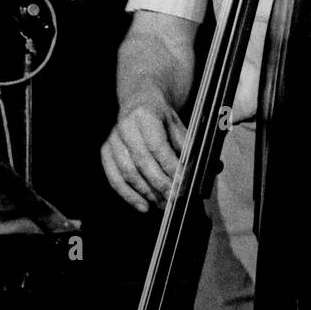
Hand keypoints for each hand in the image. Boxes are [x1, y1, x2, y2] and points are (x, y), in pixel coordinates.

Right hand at [101, 93, 185, 212]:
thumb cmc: (161, 117)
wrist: (139, 103)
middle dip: (160, 184)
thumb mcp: (177, 125)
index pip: (158, 146)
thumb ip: (187, 146)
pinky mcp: (106, 152)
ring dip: (147, 192)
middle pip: (142, 162)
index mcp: (145, 116)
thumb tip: (204, 169)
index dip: (170, 167)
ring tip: (164, 204)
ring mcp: (113, 140)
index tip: (183, 183)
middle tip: (175, 199)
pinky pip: (114, 179)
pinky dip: (129, 196)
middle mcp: (125, 127)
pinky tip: (144, 206)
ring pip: (128, 173)